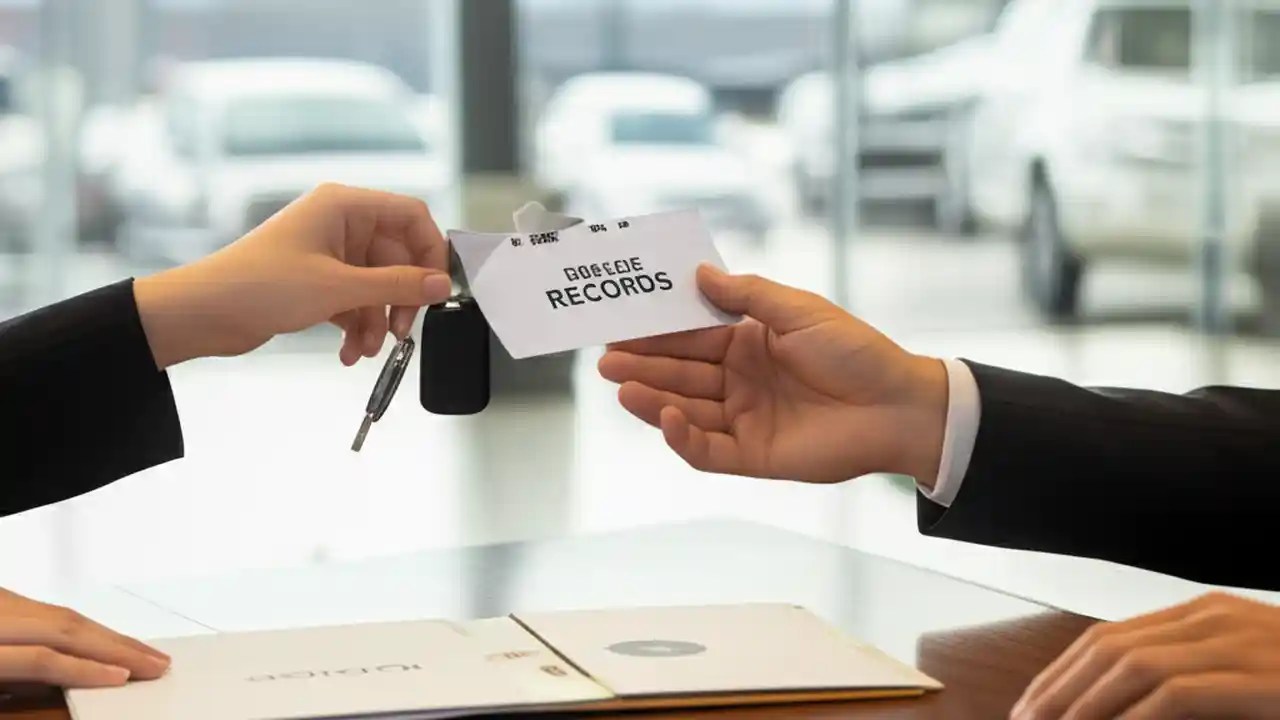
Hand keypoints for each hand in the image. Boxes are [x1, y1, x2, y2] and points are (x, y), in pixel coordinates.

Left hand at [0, 588, 168, 689]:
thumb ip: (13, 681)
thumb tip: (60, 681)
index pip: (42, 660)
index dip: (85, 671)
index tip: (124, 679)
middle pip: (65, 628)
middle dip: (116, 648)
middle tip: (157, 662)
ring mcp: (2, 601)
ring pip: (64, 614)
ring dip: (108, 634)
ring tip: (142, 650)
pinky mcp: (4, 597)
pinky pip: (52, 609)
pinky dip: (84, 624)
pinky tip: (103, 635)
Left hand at [133, 184, 452, 368]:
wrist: (203, 313)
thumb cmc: (257, 285)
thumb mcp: (338, 288)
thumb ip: (397, 286)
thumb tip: (441, 285)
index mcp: (344, 206)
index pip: (411, 216)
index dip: (430, 251)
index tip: (437, 288)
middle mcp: (339, 224)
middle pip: (397, 257)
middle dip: (400, 299)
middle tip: (401, 331)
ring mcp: (328, 254)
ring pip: (377, 286)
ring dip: (377, 321)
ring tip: (369, 349)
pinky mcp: (317, 281)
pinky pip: (355, 302)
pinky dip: (357, 327)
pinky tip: (350, 352)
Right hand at [597, 265, 947, 484]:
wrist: (900, 406)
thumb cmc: (857, 352)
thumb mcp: (799, 311)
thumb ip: (747, 296)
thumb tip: (700, 273)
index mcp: (749, 344)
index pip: (691, 337)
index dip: (657, 333)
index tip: (623, 324)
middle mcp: (741, 382)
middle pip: (681, 374)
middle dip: (643, 366)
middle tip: (606, 360)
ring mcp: (745, 419)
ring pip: (687, 410)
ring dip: (652, 400)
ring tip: (621, 387)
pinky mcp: (754, 455)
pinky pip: (709, 450)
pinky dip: (684, 437)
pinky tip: (667, 418)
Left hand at [1013, 592, 1279, 718]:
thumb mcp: (1238, 673)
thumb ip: (1185, 677)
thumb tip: (1119, 705)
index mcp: (1201, 613)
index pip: (1107, 637)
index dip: (1059, 673)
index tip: (1029, 707)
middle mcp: (1212, 618)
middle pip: (1108, 648)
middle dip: (1058, 689)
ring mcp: (1238, 642)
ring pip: (1133, 666)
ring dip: (1085, 705)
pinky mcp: (1263, 678)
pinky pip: (1178, 693)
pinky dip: (1135, 718)